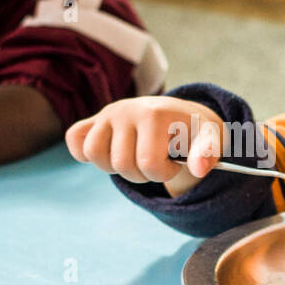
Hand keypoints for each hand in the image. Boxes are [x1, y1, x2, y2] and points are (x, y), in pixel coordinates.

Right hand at [65, 96, 225, 196]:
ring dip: (114, 167)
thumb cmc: (194, 132)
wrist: (181, 115)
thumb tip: (198, 169)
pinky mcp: (95, 120)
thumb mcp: (209, 139)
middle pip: (121, 165)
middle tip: (154, 163)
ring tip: (132, 159)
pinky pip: (75, 138)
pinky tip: (108, 152)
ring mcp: (108, 114)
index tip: (173, 163)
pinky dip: (84, 152)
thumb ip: (207, 153)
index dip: (163, 174)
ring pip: (93, 153)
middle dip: (141, 175)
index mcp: (155, 114)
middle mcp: (127, 109)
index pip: (149, 165)